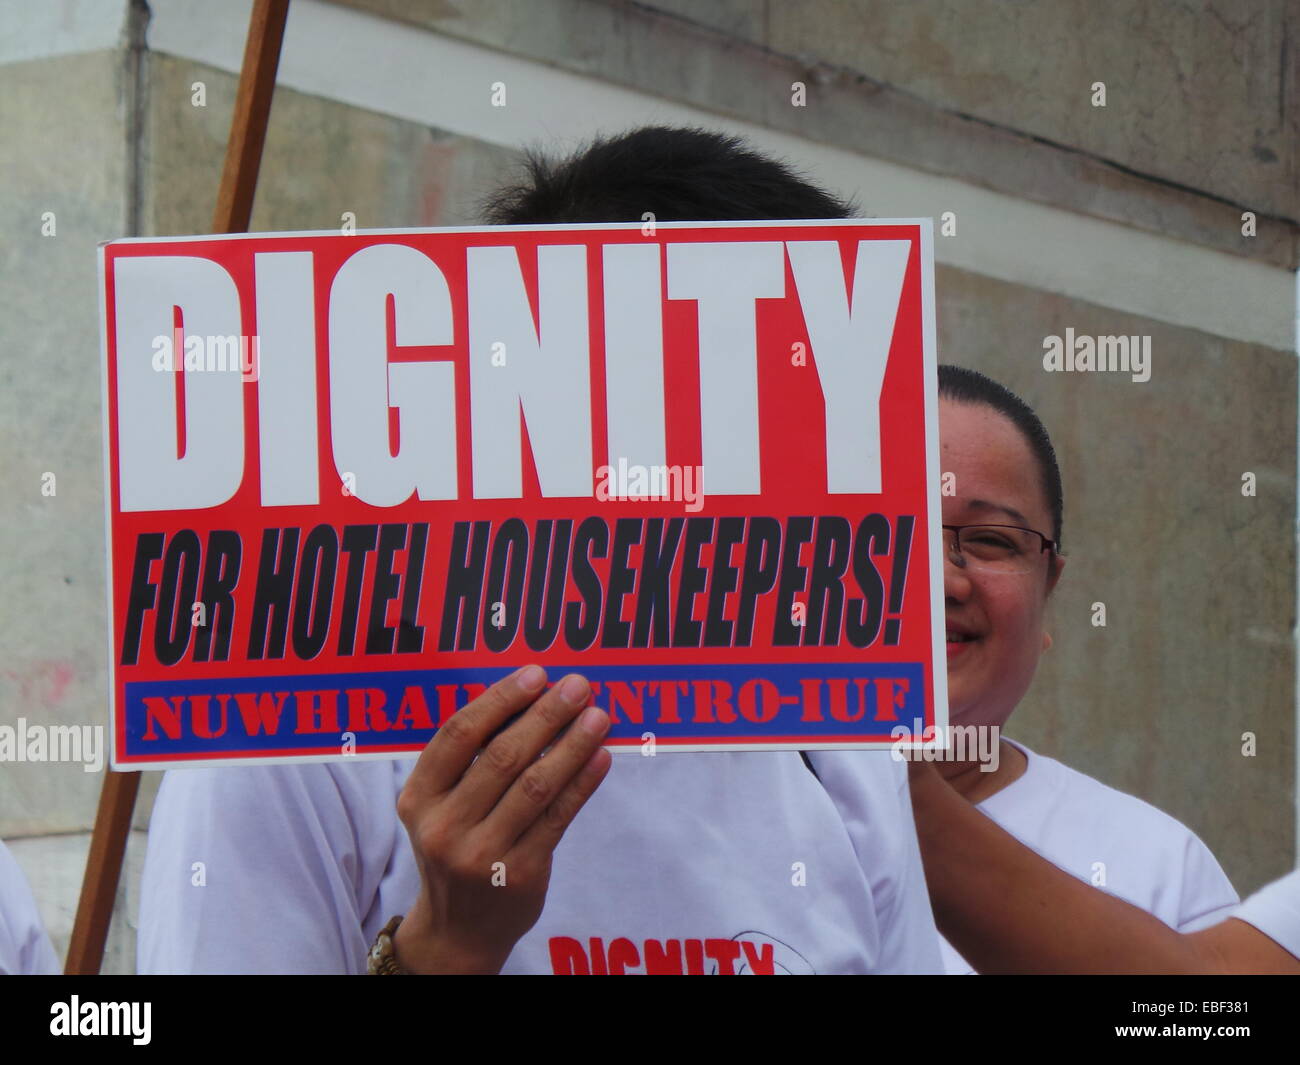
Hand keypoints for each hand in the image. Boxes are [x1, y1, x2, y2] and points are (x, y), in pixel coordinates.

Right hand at [392, 665, 611, 972]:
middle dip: (545, 715)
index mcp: (418, 797)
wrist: (458, 929)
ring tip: (598, 715)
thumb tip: (531, 695)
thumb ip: (471, 759)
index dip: (499, 699)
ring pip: (535, 785)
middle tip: (578, 685)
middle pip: (501, 756)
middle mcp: (443, 826)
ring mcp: (481, 855)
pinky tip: (601, 756)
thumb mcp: (441, 805)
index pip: (458, 734)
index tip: (536, 674)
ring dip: (572, 744)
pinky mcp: (519, 875)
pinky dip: (583, 783)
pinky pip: (558, 817)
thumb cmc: (457, 845)